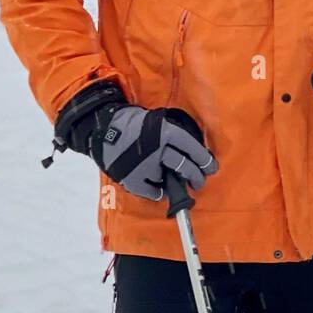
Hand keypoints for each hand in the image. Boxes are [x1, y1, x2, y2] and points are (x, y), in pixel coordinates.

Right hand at [54, 82, 217, 200]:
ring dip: (177, 184)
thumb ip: (171, 134)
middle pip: (183, 165)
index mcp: (164, 130)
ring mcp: (143, 165)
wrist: (101, 127)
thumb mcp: (156, 120)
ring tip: (181, 186)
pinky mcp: (132, 178)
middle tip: (199, 181)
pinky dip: (158, 192)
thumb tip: (189, 151)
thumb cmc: (133, 122)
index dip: (203, 159)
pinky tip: (161, 190)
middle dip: (196, 175)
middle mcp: (156, 148)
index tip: (211, 167)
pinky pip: (152, 191)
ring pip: (168, 179)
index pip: (190, 146)